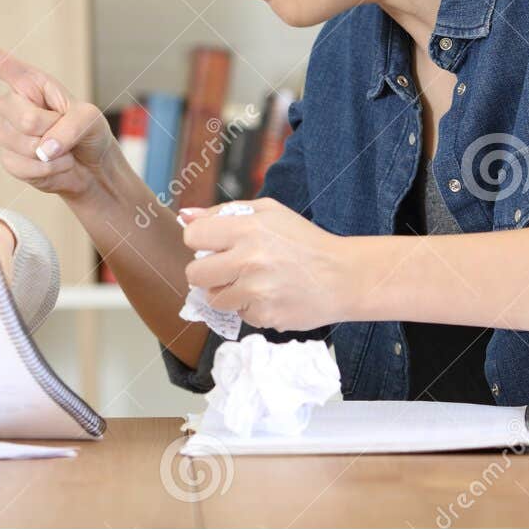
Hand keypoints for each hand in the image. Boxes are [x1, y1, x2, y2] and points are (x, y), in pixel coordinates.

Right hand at [0, 30, 115, 199]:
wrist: (90, 169)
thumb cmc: (90, 134)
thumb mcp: (90, 120)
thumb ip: (70, 129)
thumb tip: (44, 149)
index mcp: (31, 83)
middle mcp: (15, 105)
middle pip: (18, 115)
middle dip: (47, 129)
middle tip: (65, 133)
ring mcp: (9, 133)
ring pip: (17, 143)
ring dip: (48, 153)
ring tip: (61, 151)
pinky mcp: (9, 159)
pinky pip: (18, 167)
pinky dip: (43, 171)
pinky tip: (53, 166)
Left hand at [180, 198, 357, 330]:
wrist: (344, 277)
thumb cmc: (305, 241)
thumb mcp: (269, 212)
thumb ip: (222, 212)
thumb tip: (184, 215)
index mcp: (248, 228)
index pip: (193, 236)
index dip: (199, 240)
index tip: (212, 244)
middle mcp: (249, 260)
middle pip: (194, 273)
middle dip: (205, 271)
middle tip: (226, 268)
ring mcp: (256, 291)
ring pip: (213, 298)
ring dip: (227, 291)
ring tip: (252, 281)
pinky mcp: (264, 316)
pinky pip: (238, 315)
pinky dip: (249, 307)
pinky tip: (269, 296)